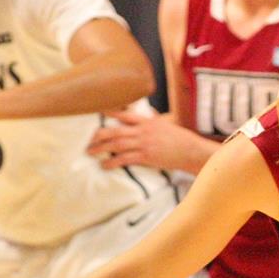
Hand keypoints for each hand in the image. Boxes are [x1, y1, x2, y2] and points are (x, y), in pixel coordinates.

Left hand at [88, 108, 209, 172]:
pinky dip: (112, 163)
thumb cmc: (180, 139)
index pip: (125, 114)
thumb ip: (156, 119)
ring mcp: (144, 144)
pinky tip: (104, 165)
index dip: (110, 112)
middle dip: (99, 135)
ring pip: (117, 145)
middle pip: (115, 130)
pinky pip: (125, 159)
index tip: (98, 112)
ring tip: (90, 152)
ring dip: (101, 148)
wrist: (191, 150)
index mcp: (147, 121)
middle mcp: (143, 131)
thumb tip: (150, 113)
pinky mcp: (146, 157)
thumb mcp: (167, 125)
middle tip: (87, 139)